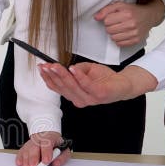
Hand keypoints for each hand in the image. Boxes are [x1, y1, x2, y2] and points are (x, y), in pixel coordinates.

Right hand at [15, 131, 71, 165]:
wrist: (48, 136)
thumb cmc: (56, 145)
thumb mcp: (64, 150)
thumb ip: (62, 158)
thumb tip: (56, 164)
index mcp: (50, 137)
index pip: (47, 143)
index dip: (46, 152)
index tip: (46, 161)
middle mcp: (39, 138)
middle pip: (34, 146)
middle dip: (33, 157)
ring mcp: (31, 141)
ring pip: (26, 149)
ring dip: (26, 159)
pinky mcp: (25, 146)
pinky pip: (21, 151)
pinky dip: (20, 158)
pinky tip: (20, 163)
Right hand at [39, 63, 156, 107]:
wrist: (123, 85)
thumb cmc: (104, 79)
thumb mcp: (86, 71)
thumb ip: (76, 70)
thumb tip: (66, 67)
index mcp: (74, 95)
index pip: (57, 88)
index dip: (48, 78)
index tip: (41, 67)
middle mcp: (79, 100)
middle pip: (62, 87)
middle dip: (52, 75)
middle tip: (46, 65)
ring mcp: (89, 99)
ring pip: (72, 86)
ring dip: (62, 75)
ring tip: (56, 65)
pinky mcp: (99, 95)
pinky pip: (87, 85)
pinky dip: (79, 76)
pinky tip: (72, 68)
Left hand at [94, 0, 164, 46]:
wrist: (150, 16)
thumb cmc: (133, 10)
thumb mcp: (120, 5)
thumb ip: (106, 10)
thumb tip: (96, 17)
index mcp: (127, 13)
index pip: (106, 21)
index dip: (108, 19)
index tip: (113, 18)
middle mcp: (131, 23)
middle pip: (109, 30)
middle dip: (110, 27)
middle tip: (116, 24)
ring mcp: (134, 33)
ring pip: (113, 38)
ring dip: (114, 34)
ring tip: (120, 29)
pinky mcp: (136, 40)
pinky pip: (120, 44)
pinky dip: (119, 40)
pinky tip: (123, 34)